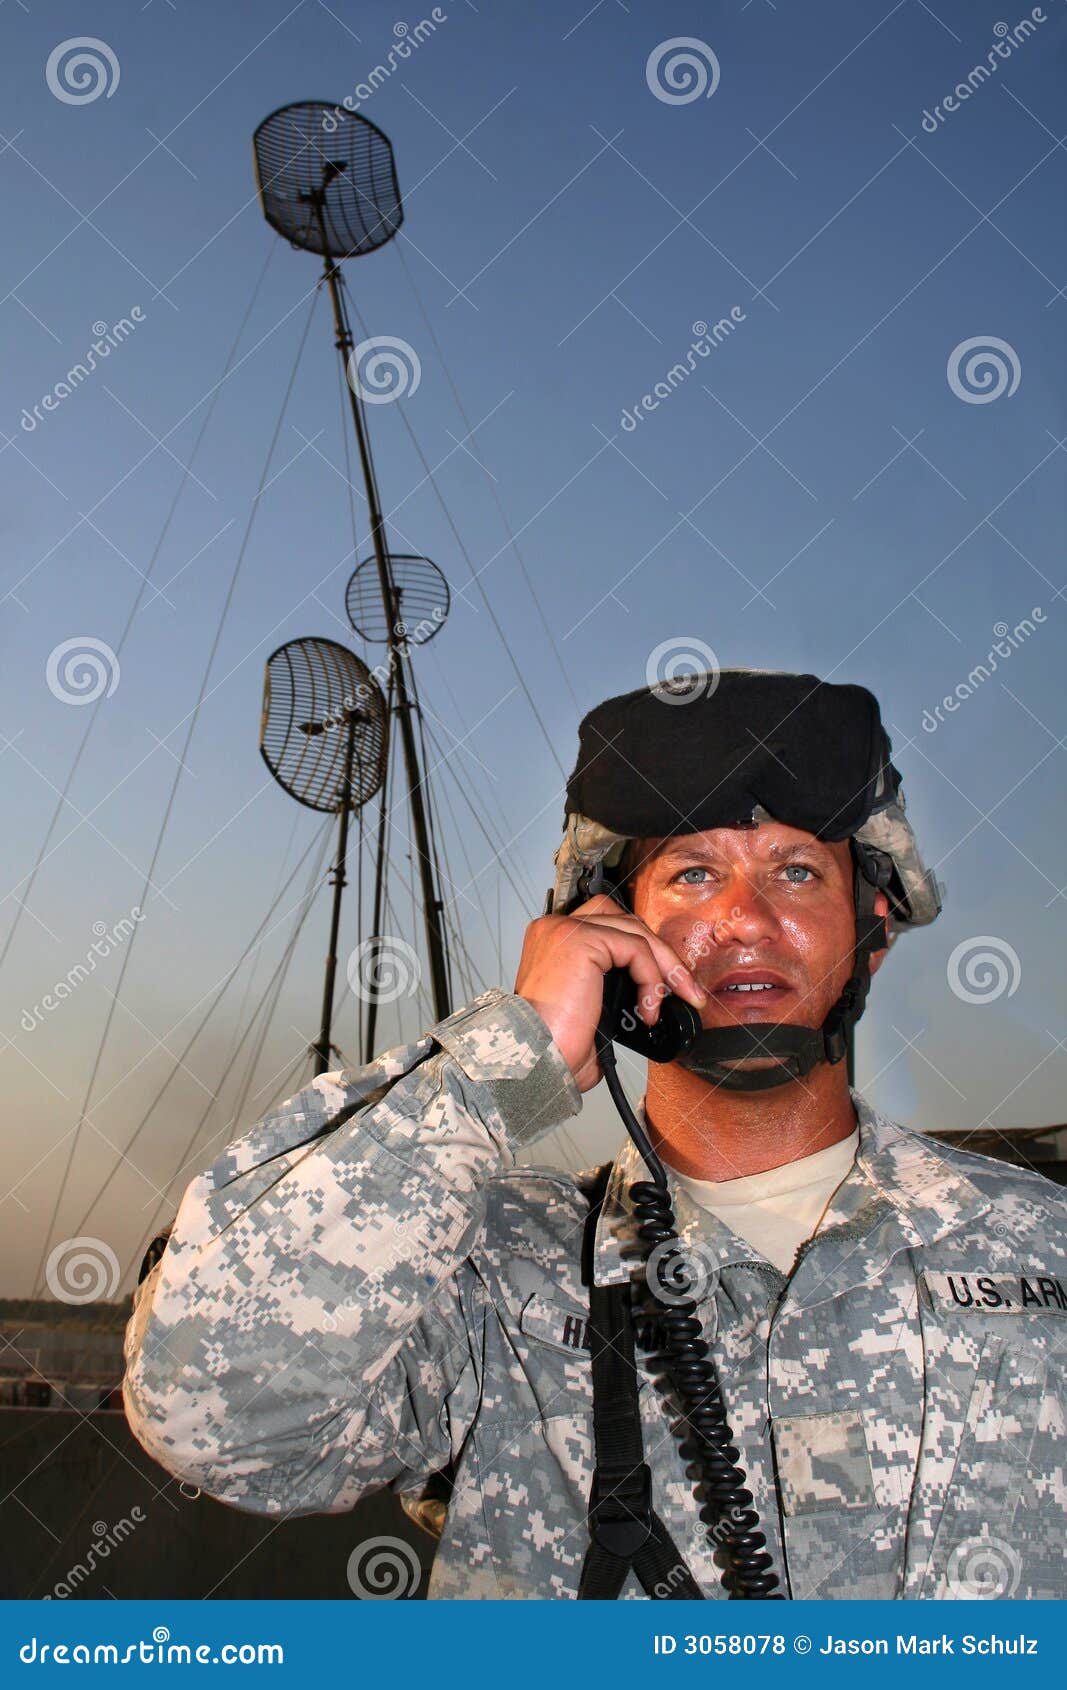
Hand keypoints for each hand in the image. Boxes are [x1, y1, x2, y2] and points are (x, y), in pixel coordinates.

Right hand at [513, 894, 706, 1092]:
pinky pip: (635, 948)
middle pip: (625, 921)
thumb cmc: (551, 1047)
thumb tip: (648, 1003)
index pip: (609, 927)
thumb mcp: (589, 1012)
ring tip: (679, 997)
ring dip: (665, 964)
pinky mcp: (581, 941)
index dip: (643, 951)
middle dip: (661, 954)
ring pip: (635, 931)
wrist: (533, 1061)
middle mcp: (555, 930)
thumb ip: (613, 993)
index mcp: (553, 943)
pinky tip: (648, 1009)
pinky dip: (651, 978)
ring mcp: (566, 931)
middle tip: (686, 989)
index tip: (668, 984)